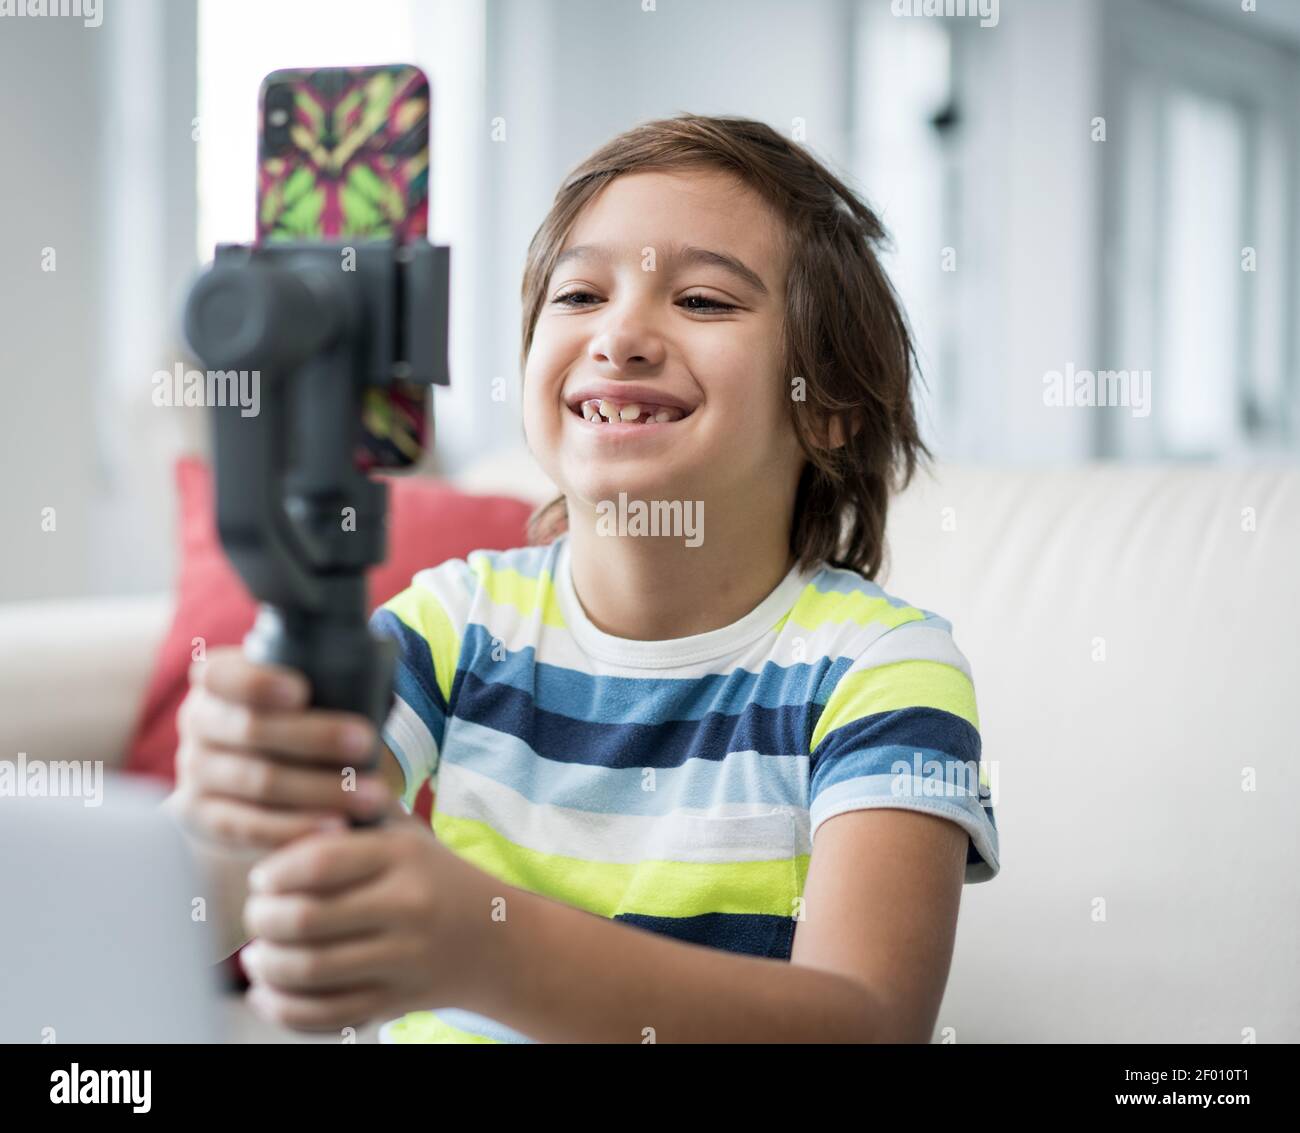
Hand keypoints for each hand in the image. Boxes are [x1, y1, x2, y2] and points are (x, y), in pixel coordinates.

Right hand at [167, 646, 389, 851]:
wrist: (256, 785)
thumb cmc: (295, 722)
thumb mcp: (298, 693)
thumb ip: (324, 678)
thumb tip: (377, 672)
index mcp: (217, 682)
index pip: (222, 674)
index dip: (258, 682)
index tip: (303, 691)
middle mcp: (198, 722)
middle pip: (251, 729)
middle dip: (315, 737)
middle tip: (367, 743)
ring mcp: (194, 772)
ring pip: (258, 780)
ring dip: (320, 789)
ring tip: (371, 796)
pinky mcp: (200, 818)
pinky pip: (248, 827)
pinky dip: (295, 828)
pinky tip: (335, 827)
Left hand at [239, 801, 494, 1032]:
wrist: (497, 941)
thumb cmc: (435, 877)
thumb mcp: (408, 833)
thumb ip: (358, 807)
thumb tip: (295, 788)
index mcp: (403, 856)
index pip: (318, 861)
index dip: (274, 872)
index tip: (261, 878)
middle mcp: (406, 905)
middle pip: (305, 918)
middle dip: (261, 920)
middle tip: (255, 916)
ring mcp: (403, 958)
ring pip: (309, 970)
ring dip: (266, 965)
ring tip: (256, 955)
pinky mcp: (397, 1001)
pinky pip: (325, 1014)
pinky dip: (284, 1008)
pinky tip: (268, 991)